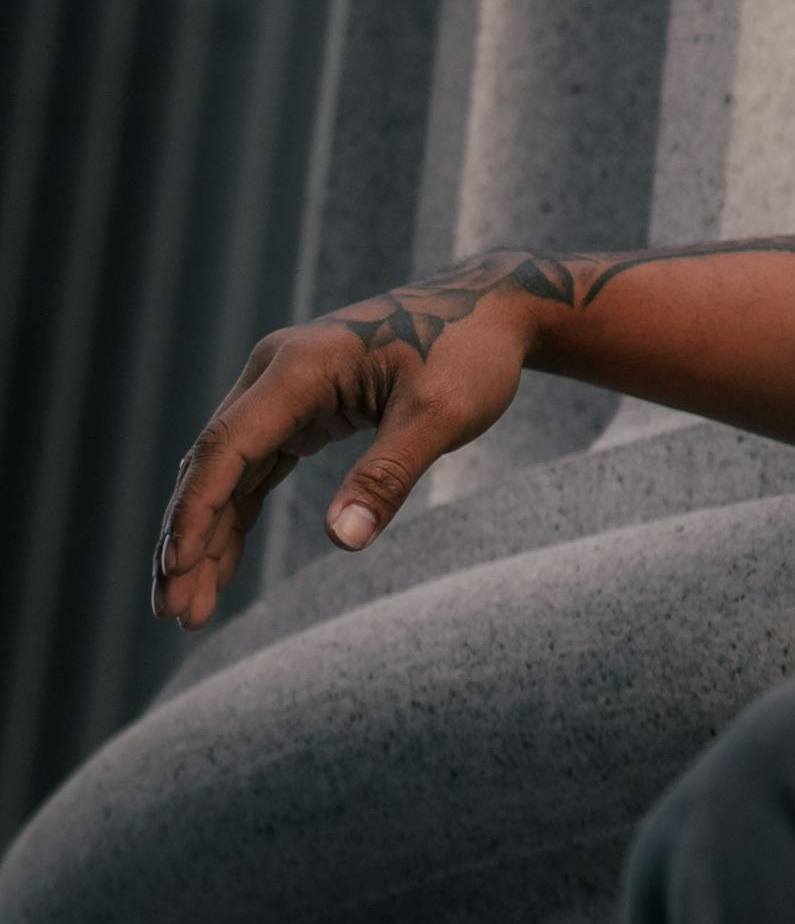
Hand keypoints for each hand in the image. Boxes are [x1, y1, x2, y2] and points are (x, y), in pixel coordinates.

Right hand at [152, 266, 543, 625]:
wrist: (490, 310)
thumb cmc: (469, 354)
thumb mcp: (441, 416)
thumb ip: (388, 476)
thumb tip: (342, 542)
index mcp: (298, 367)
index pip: (227, 446)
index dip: (196, 510)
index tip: (176, 567)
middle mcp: (275, 375)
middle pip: (212, 465)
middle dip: (189, 540)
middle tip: (174, 613)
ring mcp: (283, 393)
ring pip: (227, 474)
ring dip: (206, 538)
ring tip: (187, 609)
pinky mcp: (301, 411)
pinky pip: (255, 470)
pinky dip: (236, 518)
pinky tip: (220, 568)